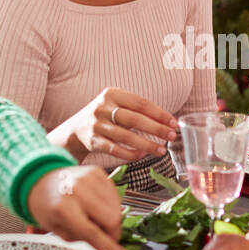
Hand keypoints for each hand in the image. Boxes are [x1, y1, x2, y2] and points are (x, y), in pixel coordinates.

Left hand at [27, 165, 130, 249]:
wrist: (42, 181)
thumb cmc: (49, 207)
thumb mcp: (58, 230)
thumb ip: (82, 238)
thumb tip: (107, 246)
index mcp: (63, 208)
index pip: (92, 232)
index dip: (110, 248)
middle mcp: (77, 190)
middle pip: (111, 219)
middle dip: (113, 233)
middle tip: (106, 237)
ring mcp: (88, 178)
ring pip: (117, 207)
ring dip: (112, 219)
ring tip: (95, 217)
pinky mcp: (96, 171)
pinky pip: (115, 195)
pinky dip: (110, 205)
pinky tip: (97, 206)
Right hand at [56, 88, 177, 162]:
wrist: (75, 129)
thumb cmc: (105, 117)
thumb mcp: (117, 106)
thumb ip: (138, 111)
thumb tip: (167, 123)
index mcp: (112, 94)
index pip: (141, 103)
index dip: (159, 114)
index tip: (173, 123)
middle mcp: (103, 107)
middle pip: (135, 119)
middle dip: (156, 129)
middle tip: (171, 137)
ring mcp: (96, 124)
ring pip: (126, 136)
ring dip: (146, 144)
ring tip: (161, 151)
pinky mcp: (92, 141)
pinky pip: (114, 149)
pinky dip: (129, 153)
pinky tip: (141, 155)